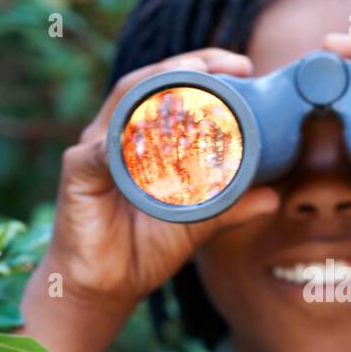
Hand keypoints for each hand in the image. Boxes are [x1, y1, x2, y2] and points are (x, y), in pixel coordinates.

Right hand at [42, 48, 279, 318]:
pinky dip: (120, 140)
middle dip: (187, 66)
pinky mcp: (78, 174)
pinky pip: (98, 151)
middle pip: (149, 83)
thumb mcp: (196, 224)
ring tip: (192, 75)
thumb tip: (272, 196)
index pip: (171, 89)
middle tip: (227, 63)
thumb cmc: (143, 249)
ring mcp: (95, 150)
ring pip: (125, 102)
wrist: (105, 287)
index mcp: (144, 138)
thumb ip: (230, 206)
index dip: (204, 70)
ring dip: (158, 85)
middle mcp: (117, 135)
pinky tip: (141, 134)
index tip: (242, 66)